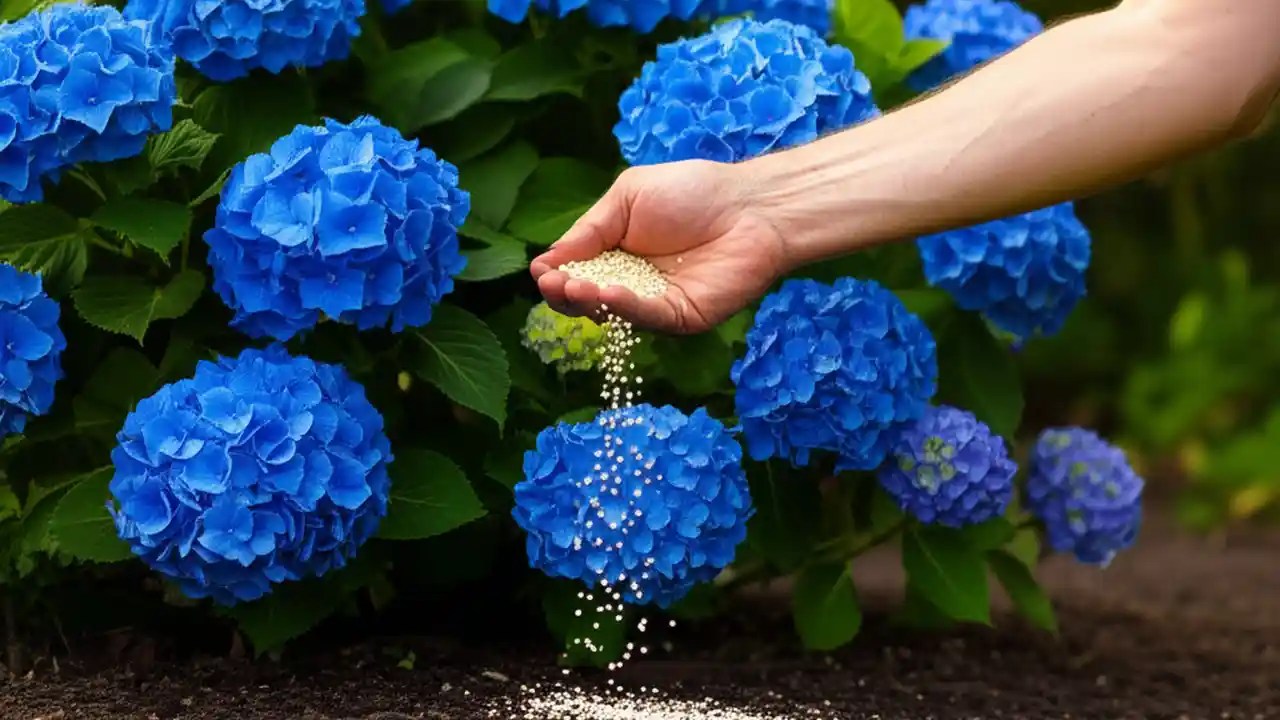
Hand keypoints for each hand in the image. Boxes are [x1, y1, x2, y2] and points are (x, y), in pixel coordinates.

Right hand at [530, 160, 790, 334]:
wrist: (751, 205)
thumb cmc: (692, 192)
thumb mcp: (627, 198)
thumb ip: (589, 230)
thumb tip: (547, 261)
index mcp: (614, 252)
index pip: (575, 270)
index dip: (556, 274)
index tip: (542, 271)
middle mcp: (630, 282)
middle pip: (587, 299)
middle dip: (565, 294)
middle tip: (553, 285)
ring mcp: (655, 304)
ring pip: (612, 314)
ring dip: (589, 303)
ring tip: (574, 288)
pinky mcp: (681, 318)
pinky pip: (647, 317)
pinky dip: (625, 308)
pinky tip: (608, 294)